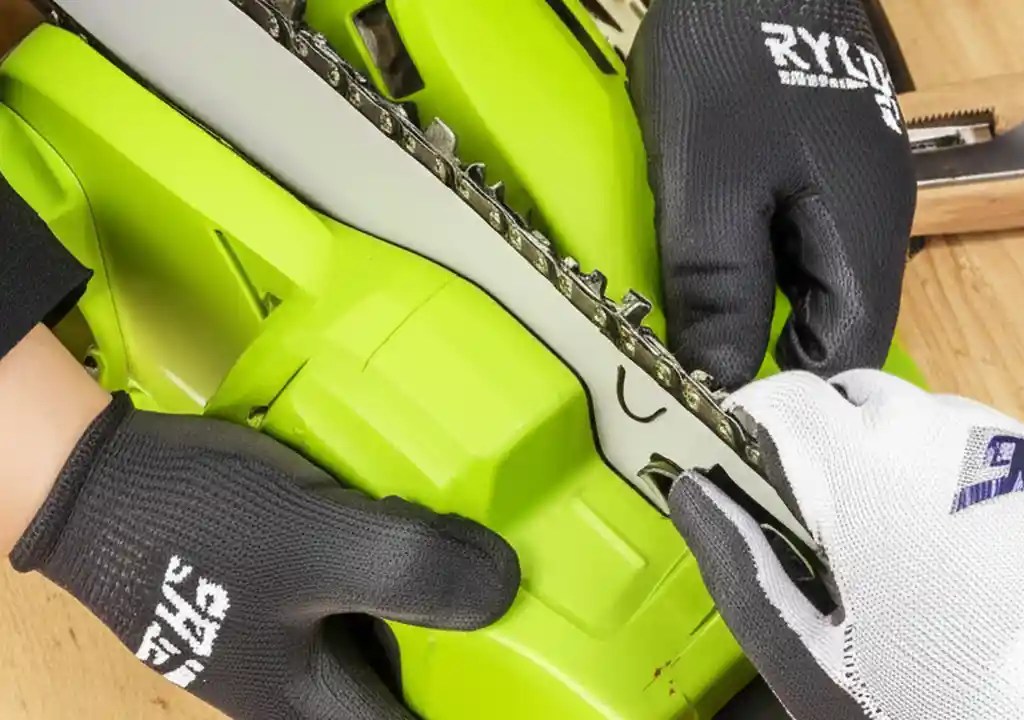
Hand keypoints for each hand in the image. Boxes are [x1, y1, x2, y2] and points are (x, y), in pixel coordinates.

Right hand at [9, 393, 518, 719]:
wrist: (95, 478)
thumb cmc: (204, 525)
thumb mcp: (320, 544)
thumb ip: (413, 571)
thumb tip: (502, 589)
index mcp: (309, 703)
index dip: (470, 712)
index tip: (524, 684)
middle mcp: (294, 685)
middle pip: (394, 689)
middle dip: (455, 658)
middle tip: (510, 609)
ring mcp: (276, 639)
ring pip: (373, 637)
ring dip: (421, 607)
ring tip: (476, 561)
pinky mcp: (268, 592)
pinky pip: (345, 594)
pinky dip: (383, 569)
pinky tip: (406, 523)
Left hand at [628, 0, 915, 387]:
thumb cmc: (731, 62)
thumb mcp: (710, 186)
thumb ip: (718, 289)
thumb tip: (723, 380)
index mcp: (863, 240)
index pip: (843, 360)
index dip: (787, 398)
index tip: (729, 417)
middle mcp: (871, 226)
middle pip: (830, 330)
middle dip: (768, 360)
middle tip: (702, 379)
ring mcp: (850, 196)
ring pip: (810, 290)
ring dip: (758, 315)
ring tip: (700, 330)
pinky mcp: (821, 171)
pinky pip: (793, 246)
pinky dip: (753, 268)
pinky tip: (713, 263)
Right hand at [669, 370, 1023, 718]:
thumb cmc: (937, 694)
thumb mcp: (815, 652)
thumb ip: (741, 562)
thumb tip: (693, 492)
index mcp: (861, 468)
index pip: (785, 395)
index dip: (756, 418)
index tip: (748, 454)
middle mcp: (936, 429)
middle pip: (857, 397)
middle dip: (831, 437)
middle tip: (836, 519)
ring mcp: (1012, 442)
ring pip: (929, 416)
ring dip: (904, 455)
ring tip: (917, 544)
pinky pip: (997, 449)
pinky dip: (971, 478)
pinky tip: (983, 552)